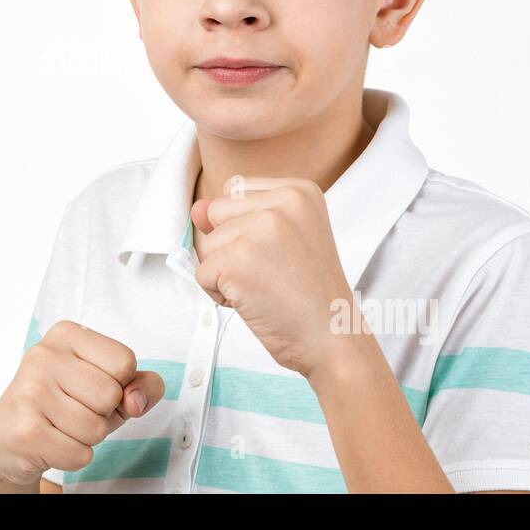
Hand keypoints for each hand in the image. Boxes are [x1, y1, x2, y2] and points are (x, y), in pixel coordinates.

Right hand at [0, 321, 165, 487]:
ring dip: (87, 438)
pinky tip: (51, 442)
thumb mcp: (108, 385)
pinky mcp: (26, 430)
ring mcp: (31, 391)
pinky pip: (80, 454)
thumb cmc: (64, 405)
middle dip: (102, 414)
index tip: (90, 386)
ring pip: (97, 429)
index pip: (124, 361)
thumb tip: (136, 401)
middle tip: (73, 410)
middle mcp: (43, 355)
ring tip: (61, 426)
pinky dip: (73, 456)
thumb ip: (141, 384)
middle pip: (112, 395)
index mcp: (65, 333)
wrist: (6, 439)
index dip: (119, 384)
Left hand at [191, 175, 358, 379]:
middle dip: (231, 247)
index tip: (282, 252)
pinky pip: (201, 273)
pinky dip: (220, 295)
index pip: (234, 192)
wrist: (333, 339)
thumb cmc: (309, 294)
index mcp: (298, 190)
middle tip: (272, 272)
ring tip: (266, 287)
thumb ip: (237, 215)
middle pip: (217, 213)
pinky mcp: (237, 260)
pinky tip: (255, 301)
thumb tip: (196, 209)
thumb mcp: (281, 239)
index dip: (245, 228)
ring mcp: (260, 229)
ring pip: (206, 244)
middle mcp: (282, 201)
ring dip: (225, 273)